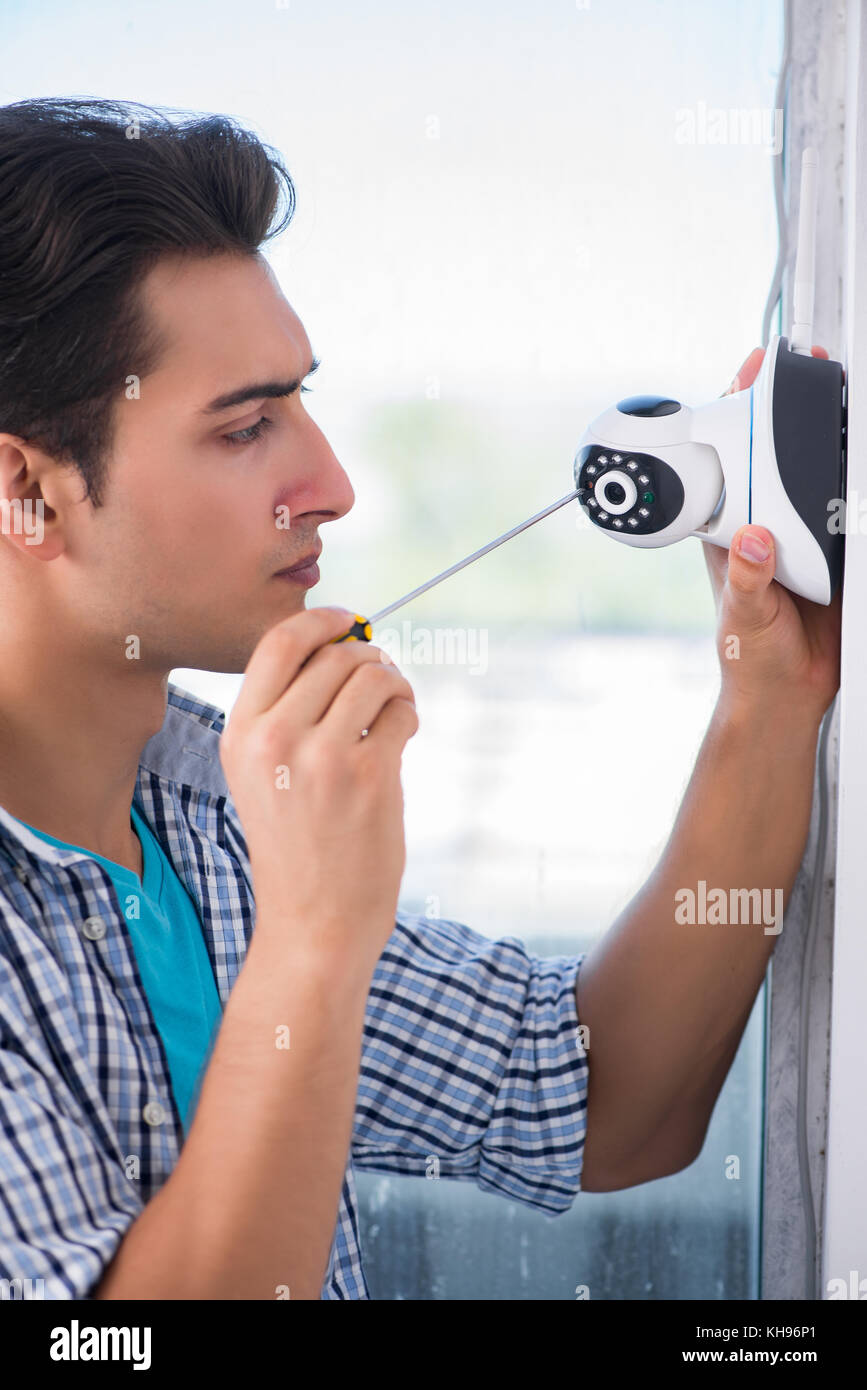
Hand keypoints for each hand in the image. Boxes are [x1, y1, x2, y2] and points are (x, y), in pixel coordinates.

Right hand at [220, 606, 418, 973]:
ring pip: (374, 675)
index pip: (278, 642)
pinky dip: (410, 713)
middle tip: (381, 679)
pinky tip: (404, 732)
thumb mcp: (260, 774)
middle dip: (367, 657)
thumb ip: (284, 711)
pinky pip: (402, 711)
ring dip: (394, 682)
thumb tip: (339, 644)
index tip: (347, 621)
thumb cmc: (295, 844)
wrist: (315, 920)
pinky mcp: (370, 775)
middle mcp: (275, 737)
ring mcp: (324, 755)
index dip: (321, 621)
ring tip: (396, 705)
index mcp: (241, 733)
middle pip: (335, 654)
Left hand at [704, 345, 840, 725]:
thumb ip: (748, 578)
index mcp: (731, 531)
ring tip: (844, 400)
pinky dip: (859, 482)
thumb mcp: (744, 614)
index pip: (729, 458)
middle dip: (790, 409)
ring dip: (832, 440)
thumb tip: (753, 540)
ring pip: (818, 474)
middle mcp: (764, 523)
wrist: (788, 691)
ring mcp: (801, 533)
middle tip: (812, 367)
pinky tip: (864, 459)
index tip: (751, 370)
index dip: (737, 411)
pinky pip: (851, 508)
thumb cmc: (749, 654)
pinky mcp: (836, 549)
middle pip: (776, 453)